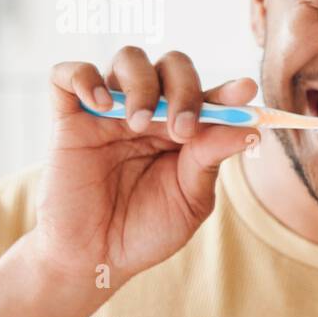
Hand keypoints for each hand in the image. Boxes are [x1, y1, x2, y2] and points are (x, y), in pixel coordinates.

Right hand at [35, 47, 259, 286]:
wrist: (97, 257)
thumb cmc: (148, 229)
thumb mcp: (191, 199)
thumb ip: (212, 158)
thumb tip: (250, 129)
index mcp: (185, 129)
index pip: (210, 95)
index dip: (228, 90)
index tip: (245, 91)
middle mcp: (151, 112)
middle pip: (172, 66)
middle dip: (185, 89)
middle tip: (182, 130)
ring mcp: (109, 112)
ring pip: (128, 59)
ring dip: (142, 84)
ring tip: (140, 124)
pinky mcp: (69, 119)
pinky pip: (67, 74)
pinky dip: (84, 76)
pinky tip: (100, 104)